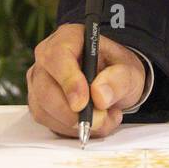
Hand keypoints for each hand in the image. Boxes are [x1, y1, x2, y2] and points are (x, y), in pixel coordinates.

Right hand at [26, 23, 146, 139]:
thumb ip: (119, 79)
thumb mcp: (130, 71)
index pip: (57, 56)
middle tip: (100, 119)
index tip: (83, 102)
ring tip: (104, 118)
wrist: (113, 82)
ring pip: (44, 109)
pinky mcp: (39, 102)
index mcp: (68, 37)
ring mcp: (39, 80)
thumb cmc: (117, 70)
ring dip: (75, 124)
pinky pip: (48, 122)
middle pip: (45, 88)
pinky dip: (71, 129)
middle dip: (72, 112)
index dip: (68, 81)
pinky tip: (90, 122)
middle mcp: (47, 56)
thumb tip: (99, 95)